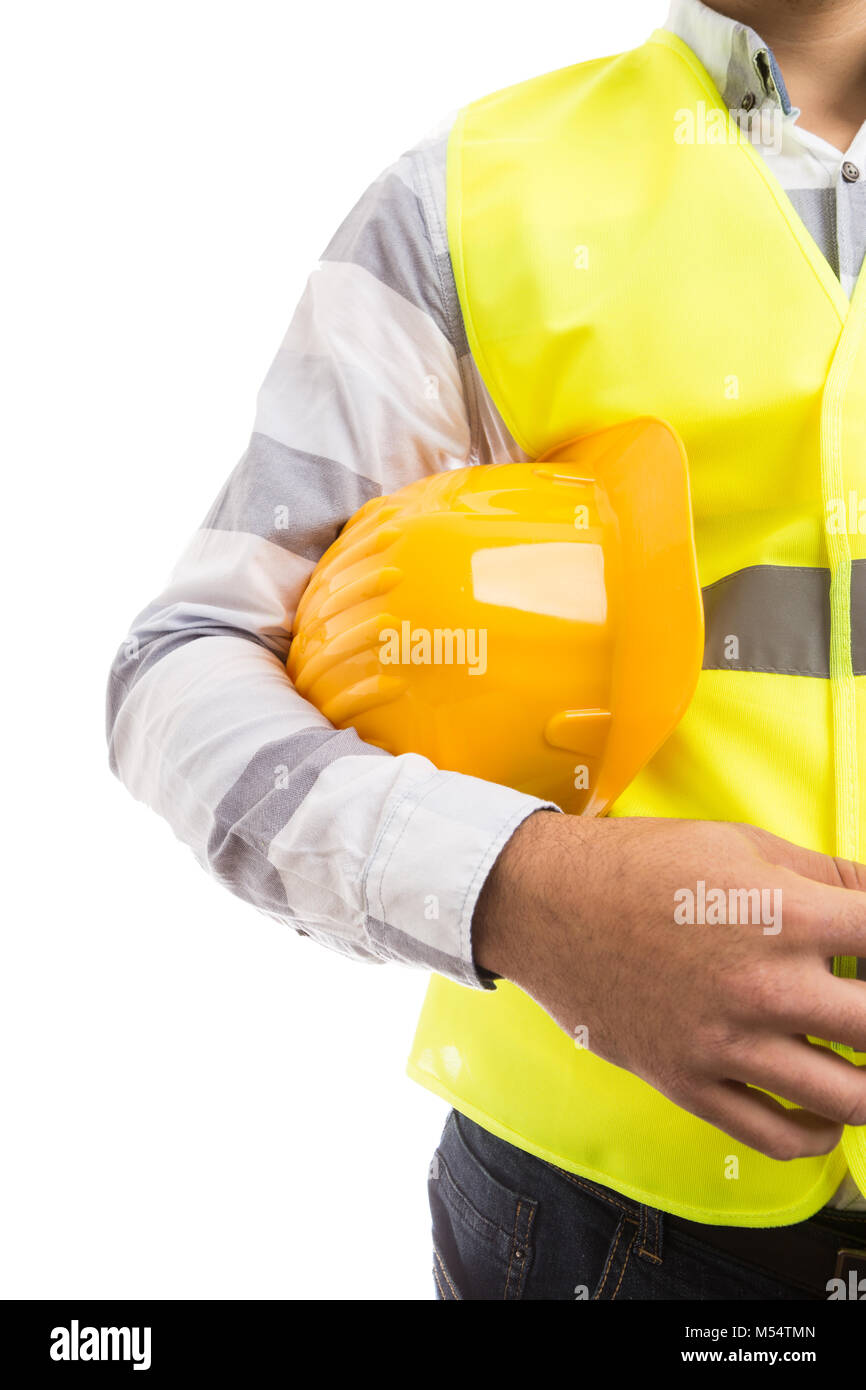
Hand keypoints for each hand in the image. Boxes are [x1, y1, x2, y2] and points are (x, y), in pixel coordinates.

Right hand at [472, 811, 865, 1159]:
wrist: (545, 903)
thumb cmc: (640, 864)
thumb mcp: (742, 844)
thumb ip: (827, 874)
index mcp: (787, 914)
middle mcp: (765, 986)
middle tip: (865, 1005)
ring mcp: (728, 1043)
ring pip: (850, 1099)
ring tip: (860, 1056)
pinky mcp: (690, 1083)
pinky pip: (777, 1136)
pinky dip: (820, 1134)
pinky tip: (826, 1112)